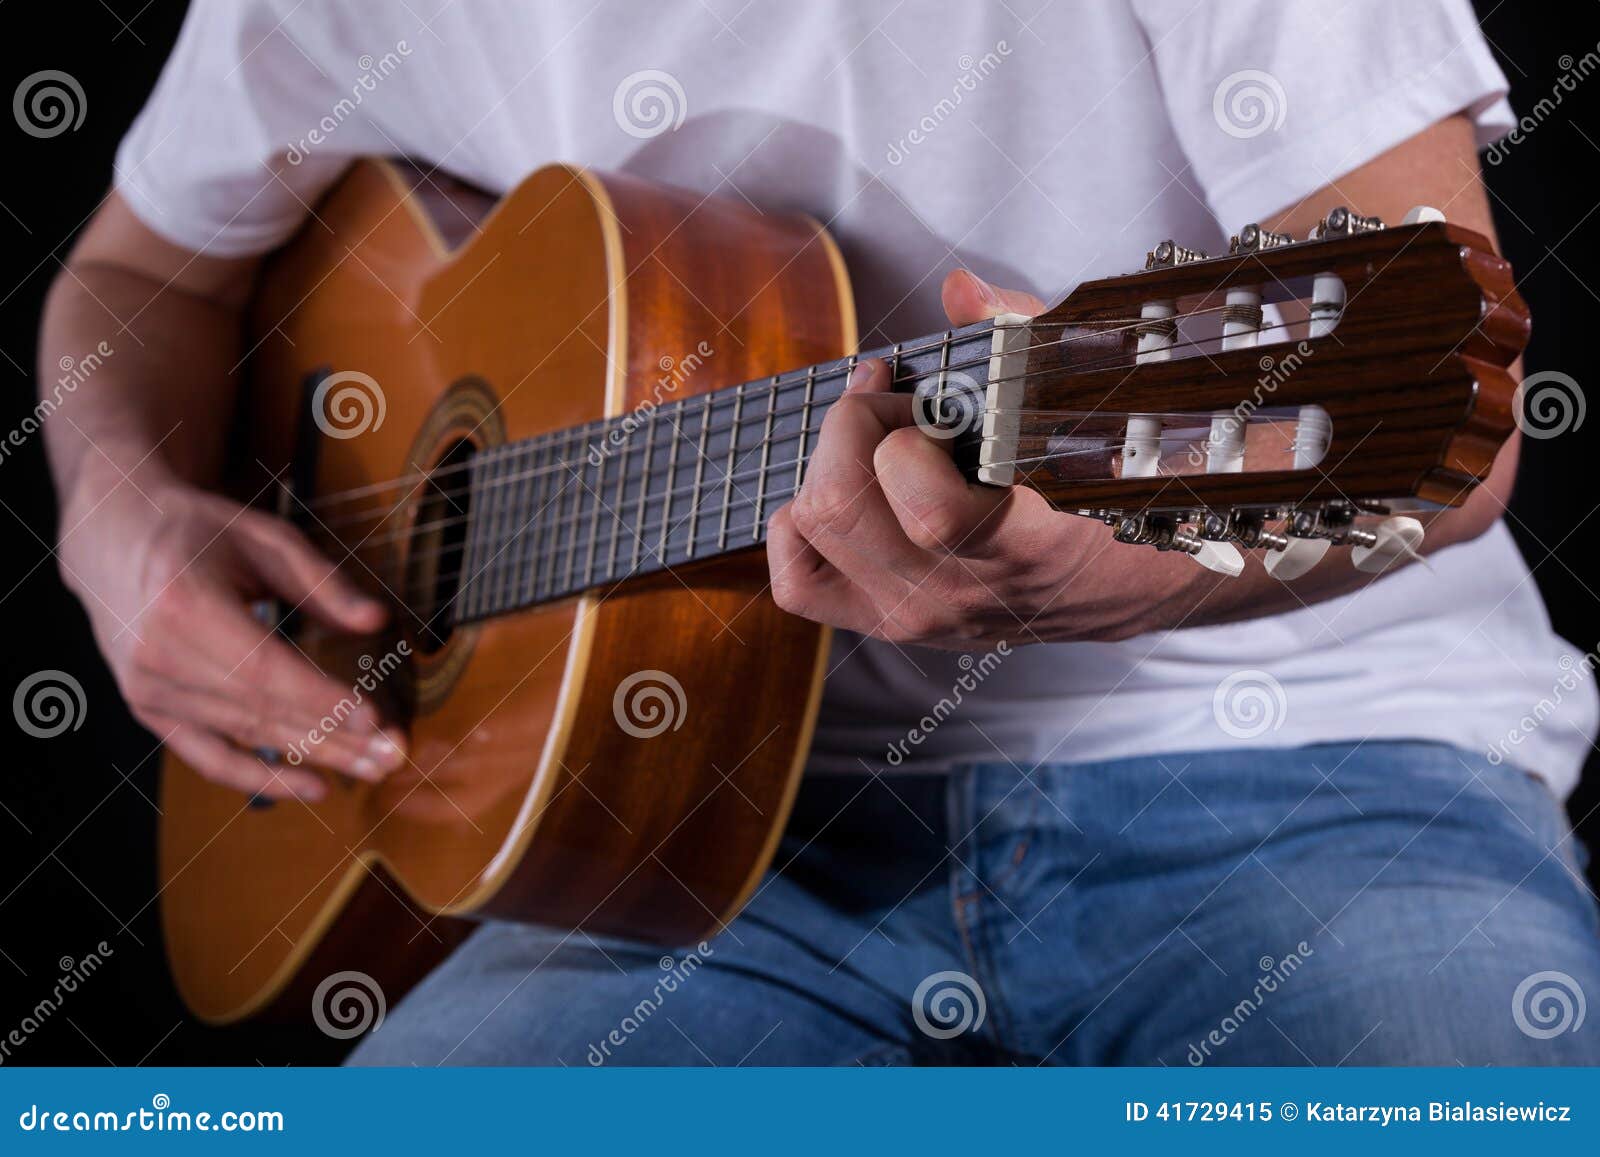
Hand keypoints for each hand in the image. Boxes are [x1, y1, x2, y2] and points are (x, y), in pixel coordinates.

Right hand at [58, 478, 407, 800]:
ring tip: (372, 766)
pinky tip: (312, 786)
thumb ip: (322, 581)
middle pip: (260, 710)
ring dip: (314, 757)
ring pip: (245, 735)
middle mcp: (158, 655)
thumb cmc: (199, 533)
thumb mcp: (264, 537)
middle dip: (334, 737)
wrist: (114, 539)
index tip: (375, 718)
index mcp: (185, 604)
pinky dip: (261, 779)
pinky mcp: (149, 709)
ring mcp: (149, 689)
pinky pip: (209, 757)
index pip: (264, 668)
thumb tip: (377, 620)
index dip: (320, 698)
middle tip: (392, 754)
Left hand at [769, 270, 1113, 649]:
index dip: (904, 432)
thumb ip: (1022, 342)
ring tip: (876, 445)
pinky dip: (798, 529)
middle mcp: (954, 592)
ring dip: (828, 464)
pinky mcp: (878, 622)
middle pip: (837, 505)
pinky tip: (847, 493)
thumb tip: (959, 291)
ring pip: (809, 527)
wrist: (1122, 589)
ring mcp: (910, 616)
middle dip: (852, 428)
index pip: (930, 513)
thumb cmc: (1107, 491)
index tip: (928, 401)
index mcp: (1019, 546)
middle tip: (897, 408)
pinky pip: (794, 581)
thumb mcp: (1082, 410)